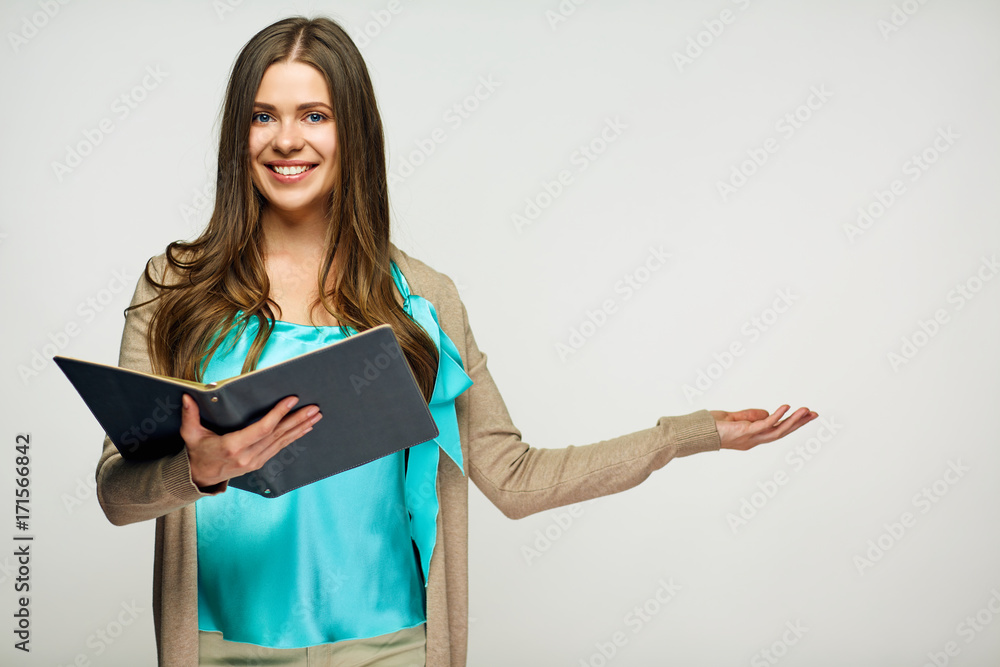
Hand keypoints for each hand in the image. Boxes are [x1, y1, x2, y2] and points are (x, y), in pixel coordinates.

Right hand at [180, 393, 322, 489]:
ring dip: (301, 428)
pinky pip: (281, 447)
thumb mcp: (190, 434)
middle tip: (314, 408)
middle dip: (298, 420)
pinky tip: (306, 428)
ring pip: (283, 442)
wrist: (199, 477)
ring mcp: (256, 461)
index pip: (262, 428)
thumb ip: (190, 415)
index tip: (292, 400)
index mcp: (233, 446)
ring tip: (316, 416)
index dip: (278, 414)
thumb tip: (187, 396)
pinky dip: (294, 437)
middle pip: (278, 435)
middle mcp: (248, 456)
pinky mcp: (260, 462)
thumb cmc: (197, 452)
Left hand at [709, 405, 816, 450]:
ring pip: (778, 430)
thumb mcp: (736, 418)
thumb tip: (767, 413)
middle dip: (799, 423)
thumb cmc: (712, 426)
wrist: (698, 432)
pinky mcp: (746, 432)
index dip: (791, 423)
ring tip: (807, 411)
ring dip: (793, 421)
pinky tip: (787, 407)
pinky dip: (776, 416)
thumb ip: (752, 416)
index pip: (777, 430)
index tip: (806, 415)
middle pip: (782, 431)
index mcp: (753, 437)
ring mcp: (751, 437)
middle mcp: (755, 439)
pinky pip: (765, 424)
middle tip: (814, 414)